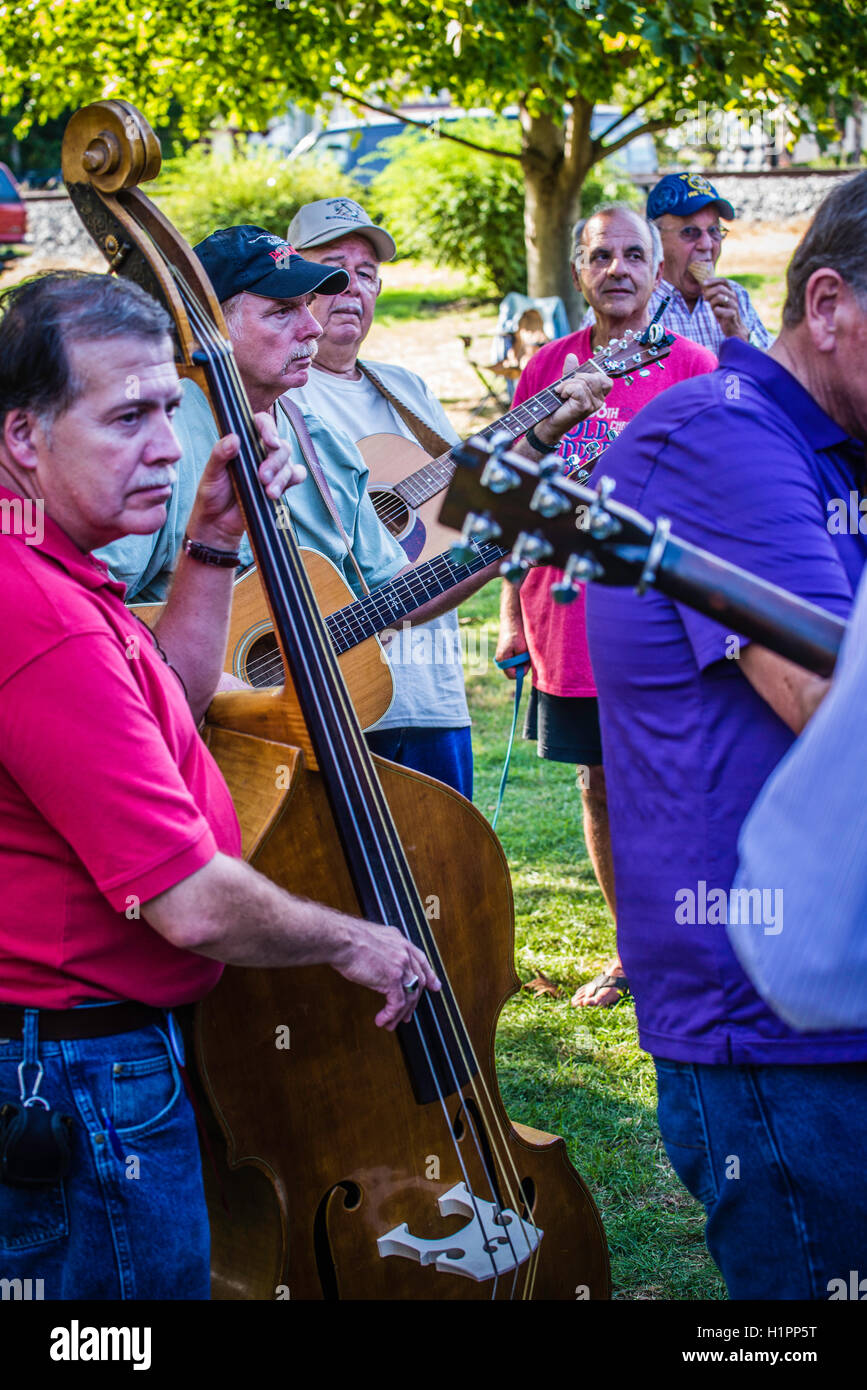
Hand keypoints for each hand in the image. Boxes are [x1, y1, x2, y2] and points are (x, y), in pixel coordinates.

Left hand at [186, 412, 306, 549]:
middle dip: (275, 461)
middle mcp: (260, 453)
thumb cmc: (211, 494)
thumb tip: (234, 438)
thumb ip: (220, 454)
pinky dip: (293, 480)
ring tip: (268, 493)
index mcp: (244, 443)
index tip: (269, 441)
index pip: (262, 423)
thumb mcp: (211, 472)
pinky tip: (278, 491)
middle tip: (262, 477)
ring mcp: (272, 469)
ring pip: (289, 463)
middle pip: (281, 446)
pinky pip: (297, 475)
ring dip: (282, 477)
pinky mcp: (279, 485)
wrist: (217, 522)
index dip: (269, 428)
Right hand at [332, 921, 441, 1029]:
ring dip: (400, 1013)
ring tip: (390, 1023)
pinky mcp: (393, 978)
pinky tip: (382, 1020)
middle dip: (414, 1002)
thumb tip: (376, 962)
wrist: (342, 939)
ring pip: (409, 995)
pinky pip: (397, 1003)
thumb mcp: (371, 939)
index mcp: (400, 941)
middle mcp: (404, 952)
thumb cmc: (347, 939)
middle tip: (408, 1015)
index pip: (421, 960)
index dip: (429, 975)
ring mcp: (401, 965)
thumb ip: (381, 949)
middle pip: (418, 981)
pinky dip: (390, 1015)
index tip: (434, 986)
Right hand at [495, 624, 528, 678]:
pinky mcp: (505, 651)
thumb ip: (522, 663)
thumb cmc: (517, 633)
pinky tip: (522, 646)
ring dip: (522, 659)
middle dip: (522, 665)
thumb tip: (523, 672)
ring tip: (524, 648)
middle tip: (527, 654)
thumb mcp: (522, 650)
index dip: (521, 672)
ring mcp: (502, 655)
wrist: (511, 619)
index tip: (527, 662)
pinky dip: (520, 655)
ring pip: (515, 664)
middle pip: (513, 670)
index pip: (512, 675)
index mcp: (502, 659)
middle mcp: (500, 659)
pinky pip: (514, 658)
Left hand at [531, 353, 612, 449]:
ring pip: (583, 381)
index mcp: (599, 395)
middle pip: (593, 376)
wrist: (549, 423)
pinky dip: (566, 389)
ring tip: (562, 393)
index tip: (577, 381)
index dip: (590, 375)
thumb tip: (571, 356)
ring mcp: (593, 405)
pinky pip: (578, 388)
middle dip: (575, 378)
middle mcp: (599, 401)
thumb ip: (571, 371)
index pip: (605, 378)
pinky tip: (562, 396)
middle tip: (565, 389)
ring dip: (568, 384)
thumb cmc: (559, 405)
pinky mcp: (584, 407)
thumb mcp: (567, 385)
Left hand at [701, 277, 747, 339]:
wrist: (734, 329)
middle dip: (709, 293)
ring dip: (712, 303)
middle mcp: (734, 297)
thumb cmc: (724, 314)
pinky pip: (718, 309)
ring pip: (718, 297)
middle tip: (705, 299)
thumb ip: (713, 294)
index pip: (724, 281)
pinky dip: (715, 312)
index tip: (703, 284)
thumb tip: (703, 286)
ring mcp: (734, 305)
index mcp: (731, 292)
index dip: (713, 280)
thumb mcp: (718, 303)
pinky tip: (718, 317)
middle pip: (719, 288)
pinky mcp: (732, 314)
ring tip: (713, 309)